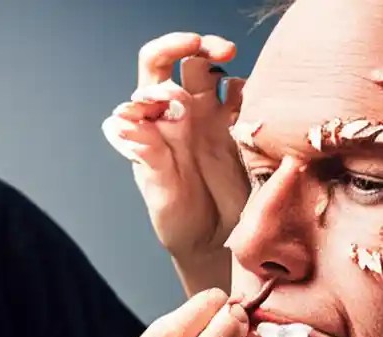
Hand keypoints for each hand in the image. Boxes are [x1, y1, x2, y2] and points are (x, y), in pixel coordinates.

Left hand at [101, 33, 250, 265]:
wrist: (216, 244)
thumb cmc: (179, 222)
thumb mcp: (162, 196)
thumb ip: (150, 158)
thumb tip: (126, 122)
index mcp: (155, 124)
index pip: (152, 76)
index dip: (160, 70)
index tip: (170, 91)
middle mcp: (182, 113)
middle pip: (186, 60)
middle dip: (197, 45)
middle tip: (216, 48)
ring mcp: (213, 117)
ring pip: (217, 72)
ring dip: (224, 65)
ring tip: (236, 90)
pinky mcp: (243, 128)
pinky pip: (248, 96)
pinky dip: (254, 92)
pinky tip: (256, 108)